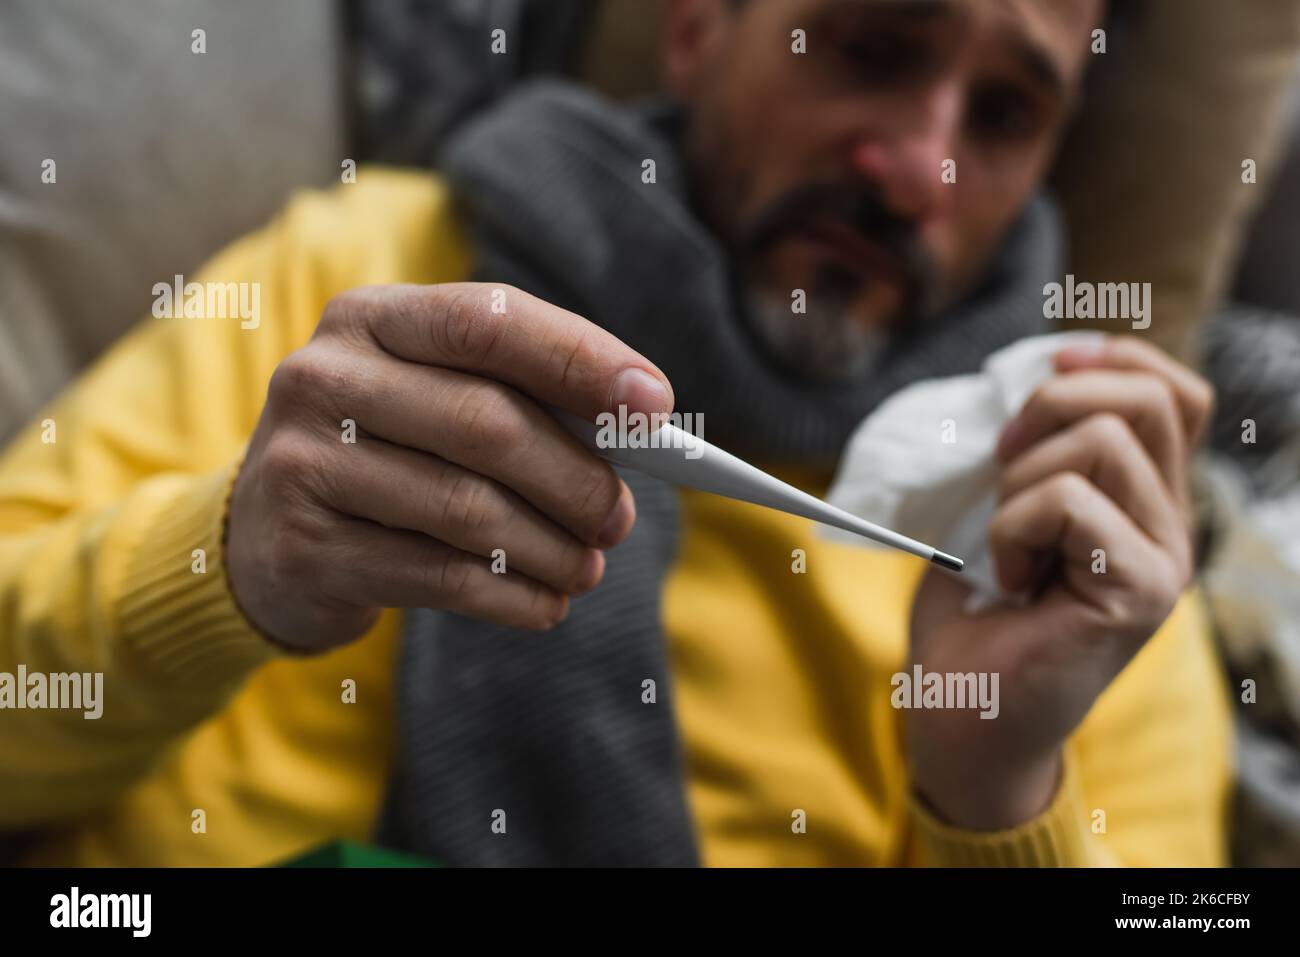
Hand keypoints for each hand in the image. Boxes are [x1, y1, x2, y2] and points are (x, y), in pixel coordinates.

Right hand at [225, 283, 673, 652]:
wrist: (263, 539)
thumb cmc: (388, 456)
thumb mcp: (435, 402)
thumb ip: (520, 398)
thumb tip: (640, 425)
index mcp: (372, 318)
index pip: (490, 322)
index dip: (580, 360)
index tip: (656, 405)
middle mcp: (324, 377)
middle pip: (487, 423)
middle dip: (577, 479)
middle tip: (621, 519)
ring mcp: (303, 462)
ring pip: (468, 508)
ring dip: (551, 548)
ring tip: (588, 568)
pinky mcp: (304, 548)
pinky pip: (439, 575)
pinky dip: (512, 595)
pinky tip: (545, 605)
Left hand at [906, 335, 1213, 828]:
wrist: (961, 712)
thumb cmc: (974, 616)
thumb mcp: (997, 509)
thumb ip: (1031, 451)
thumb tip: (1025, 379)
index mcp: (1141, 499)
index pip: (1174, 395)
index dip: (1118, 357)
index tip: (1051, 356)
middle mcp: (1168, 526)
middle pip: (1149, 400)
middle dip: (1054, 401)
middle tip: (1001, 458)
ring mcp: (1164, 560)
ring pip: (1102, 442)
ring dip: (1019, 482)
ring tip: (1004, 546)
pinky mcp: (1142, 592)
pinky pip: (1070, 503)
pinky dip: (1012, 528)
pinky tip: (1010, 581)